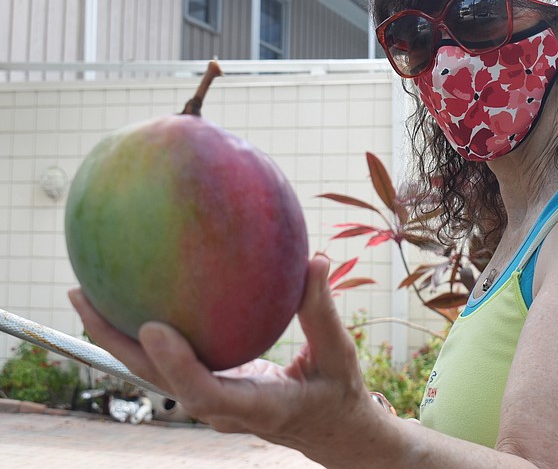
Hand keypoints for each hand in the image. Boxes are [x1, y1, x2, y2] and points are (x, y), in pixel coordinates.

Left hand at [68, 254, 380, 450]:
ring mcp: (212, 402)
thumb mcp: (340, 355)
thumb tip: (313, 258)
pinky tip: (130, 301)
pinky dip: (143, 338)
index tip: (153, 327)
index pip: (206, 394)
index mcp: (258, 406)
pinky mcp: (209, 389)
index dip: (177, 365)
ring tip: (87, 294)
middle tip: (83, 296)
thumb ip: (324, 311)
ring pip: (154, 375)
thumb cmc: (338, 393)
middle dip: (116, 345)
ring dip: (116, 339)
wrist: (331, 431)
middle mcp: (223, 409)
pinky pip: (168, 365)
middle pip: (158, 382)